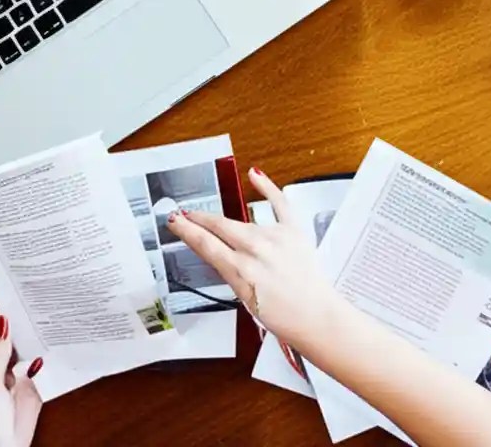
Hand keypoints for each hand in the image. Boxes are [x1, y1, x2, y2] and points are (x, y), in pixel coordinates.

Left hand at [0, 300, 42, 446]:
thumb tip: (3, 321)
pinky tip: (56, 341)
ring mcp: (11, 377)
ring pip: (23, 346)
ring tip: (49, 309)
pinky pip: (39, 364)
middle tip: (35, 292)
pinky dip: (47, 352)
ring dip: (34, 332)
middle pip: (6, 333)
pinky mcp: (29, 389)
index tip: (9, 285)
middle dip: (18, 315)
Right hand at [167, 167, 342, 350]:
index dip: (186, 230)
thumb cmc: (283, 315)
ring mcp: (275, 237)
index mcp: (239, 271)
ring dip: (223, 219)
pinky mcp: (294, 231)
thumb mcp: (243, 298)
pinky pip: (279, 203)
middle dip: (198, 219)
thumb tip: (217, 254)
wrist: (315, 316)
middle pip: (219, 226)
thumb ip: (230, 272)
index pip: (204, 243)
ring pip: (242, 221)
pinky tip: (255, 175)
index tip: (175, 221)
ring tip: (209, 215)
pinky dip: (267, 188)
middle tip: (184, 215)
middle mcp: (255, 249)